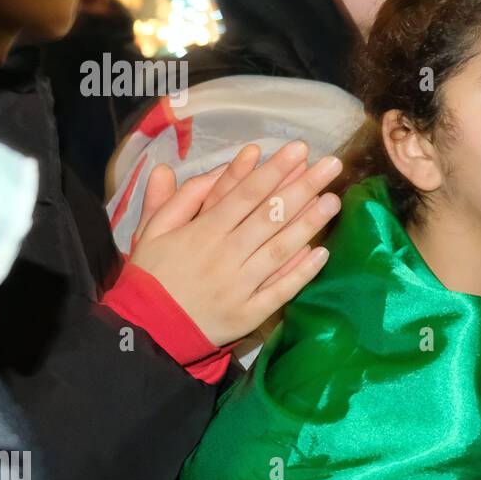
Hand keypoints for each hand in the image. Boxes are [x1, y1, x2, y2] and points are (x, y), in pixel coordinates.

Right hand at [128, 141, 342, 345]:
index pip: (246, 193)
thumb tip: (169, 166)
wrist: (146, 330)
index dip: (275, 169)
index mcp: (203, 231)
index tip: (299, 148)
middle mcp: (226, 255)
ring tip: (333, 201)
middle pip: (271, 216)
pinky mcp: (248, 314)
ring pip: (280, 250)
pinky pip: (279, 291)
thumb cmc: (151, 276)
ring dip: (309, 224)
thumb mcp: (152, 232)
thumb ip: (173, 200)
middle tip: (332, 165)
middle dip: (303, 187)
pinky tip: (321, 252)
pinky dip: (301, 272)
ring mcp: (240, 286)